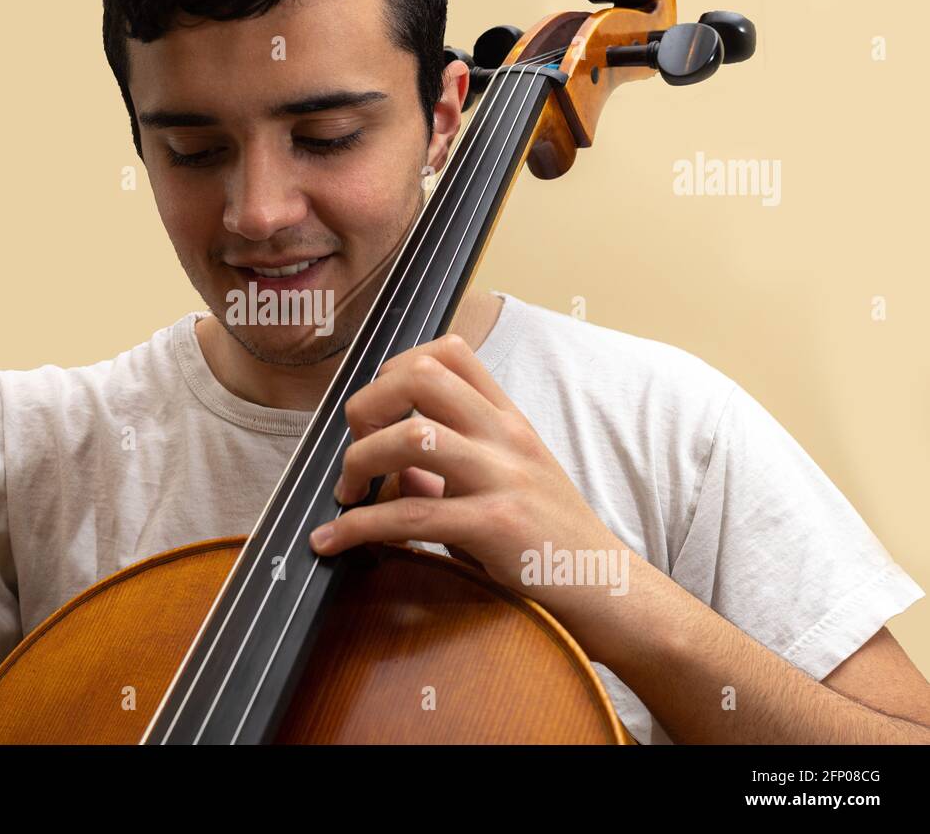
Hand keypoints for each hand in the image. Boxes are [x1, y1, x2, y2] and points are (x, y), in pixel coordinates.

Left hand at [309, 334, 625, 598]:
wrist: (605, 587)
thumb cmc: (549, 536)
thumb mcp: (506, 482)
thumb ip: (448, 466)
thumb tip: (385, 468)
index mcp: (507, 419)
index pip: (449, 350)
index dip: (395, 368)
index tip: (376, 410)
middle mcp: (505, 436)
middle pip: (421, 377)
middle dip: (368, 405)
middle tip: (354, 446)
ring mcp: (502, 477)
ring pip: (411, 436)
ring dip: (359, 460)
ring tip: (346, 491)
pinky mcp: (494, 525)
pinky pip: (409, 514)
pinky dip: (357, 525)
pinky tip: (332, 540)